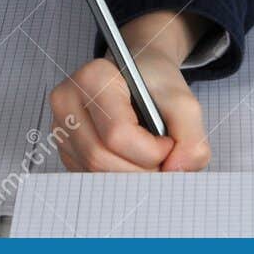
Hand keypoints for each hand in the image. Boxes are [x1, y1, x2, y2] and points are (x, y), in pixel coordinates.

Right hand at [47, 11, 211, 171]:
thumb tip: (175, 172)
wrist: (140, 75)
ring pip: (95, 173)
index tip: (168, 141)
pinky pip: (91, 178)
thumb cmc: (156, 85)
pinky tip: (132, 160)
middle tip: (163, 158)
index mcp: (93, 78)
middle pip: (101, 159)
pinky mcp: (65, 150)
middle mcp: (67, 102)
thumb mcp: (185, 103)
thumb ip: (192, 139)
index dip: (152, 151)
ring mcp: (61, 128)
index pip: (117, 134)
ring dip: (131, 176)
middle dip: (141, 170)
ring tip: (149, 158)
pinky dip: (118, 177)